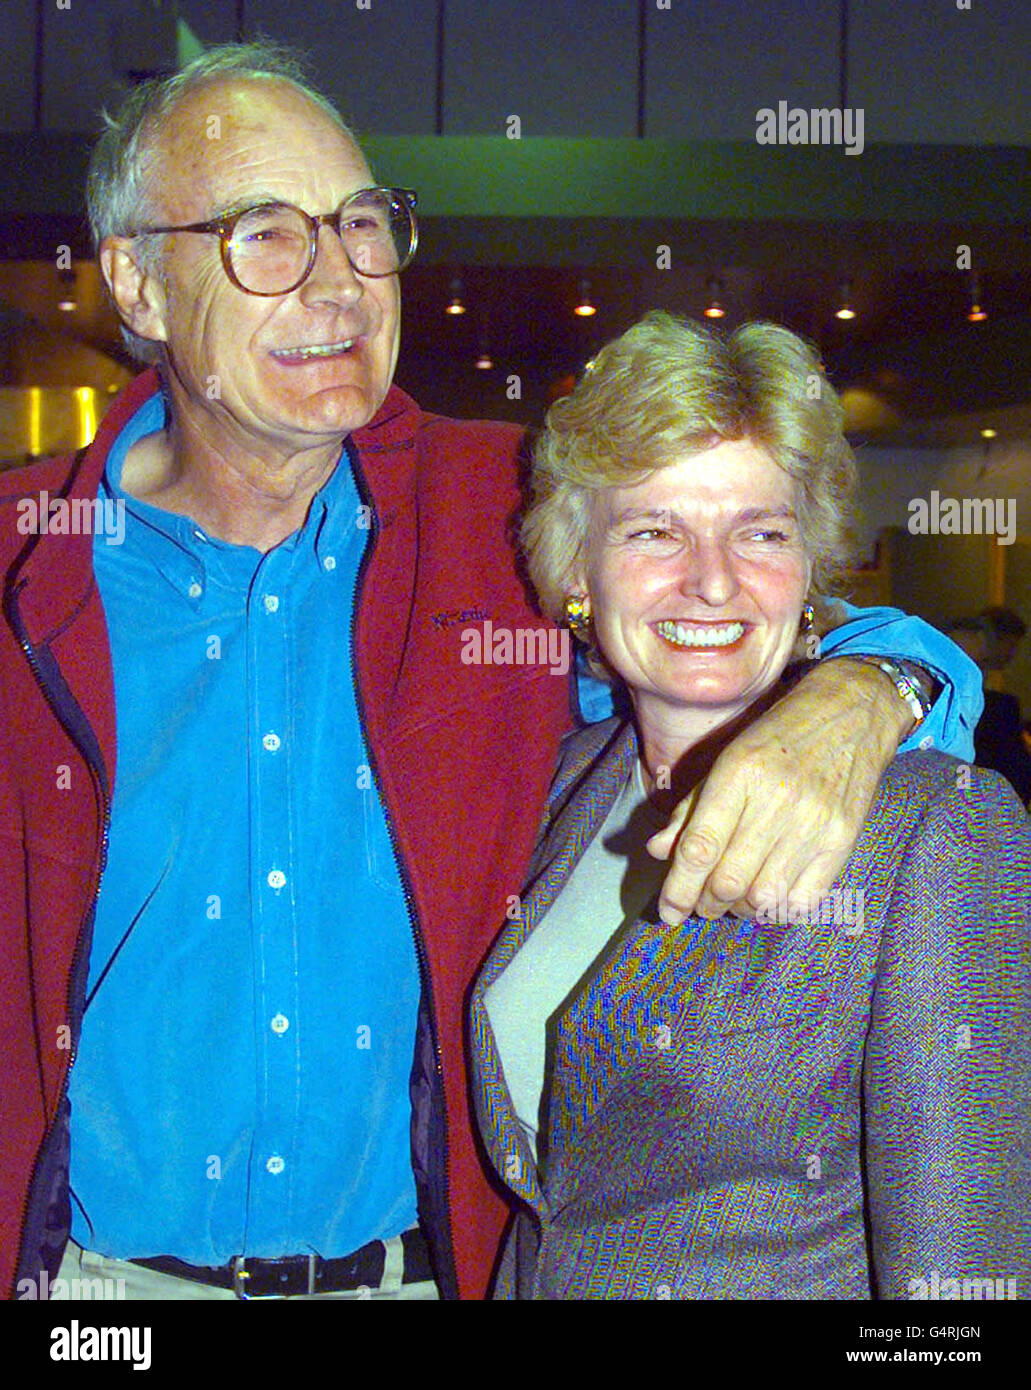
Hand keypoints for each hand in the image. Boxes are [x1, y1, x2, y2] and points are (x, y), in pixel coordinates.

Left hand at [646, 657, 911, 922]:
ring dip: (738, 910)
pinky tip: (766, 897)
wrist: (850, 715)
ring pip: (763, 898)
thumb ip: (690, 807)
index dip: (677, 890)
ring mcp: (814, 824)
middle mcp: (777, 801)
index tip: (666, 913)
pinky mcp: (842, 841)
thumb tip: (659, 851)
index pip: (700, 848)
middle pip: (728, 881)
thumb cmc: (778, 735)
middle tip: (699, 906)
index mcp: (739, 774)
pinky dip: (777, 910)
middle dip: (704, 905)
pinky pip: (802, 900)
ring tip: (731, 902)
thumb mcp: (726, 757)